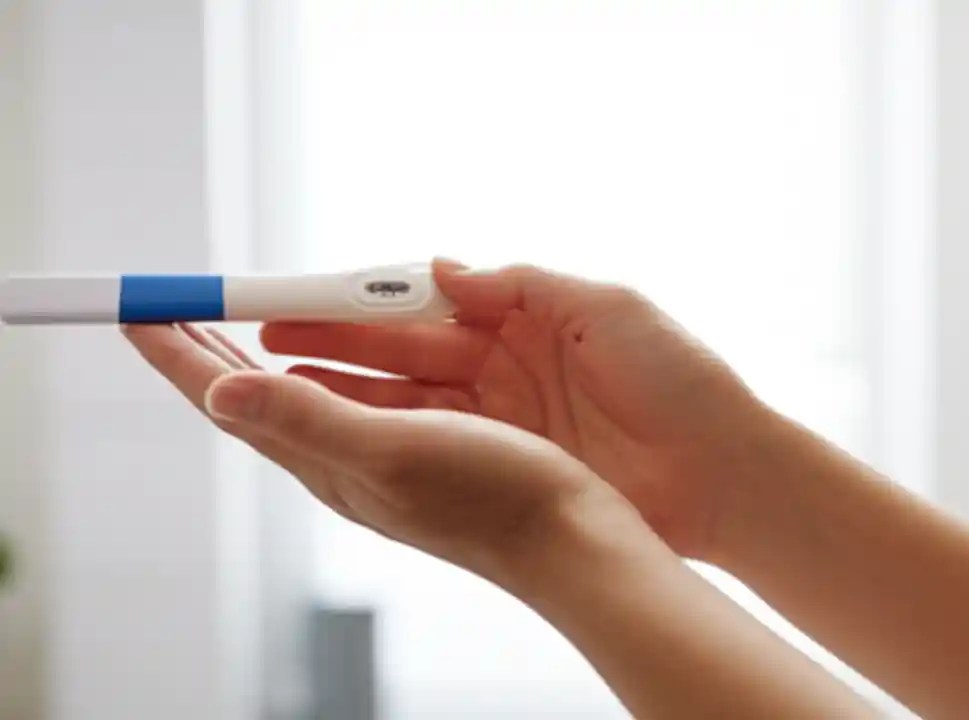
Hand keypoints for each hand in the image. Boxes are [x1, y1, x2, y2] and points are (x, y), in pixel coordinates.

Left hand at [123, 323, 641, 585]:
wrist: (570, 540)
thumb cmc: (492, 499)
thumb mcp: (394, 452)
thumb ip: (309, 422)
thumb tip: (218, 393)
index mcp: (327, 460)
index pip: (229, 399)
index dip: (178, 354)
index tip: (136, 311)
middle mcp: (343, 461)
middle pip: (254, 399)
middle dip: (206, 351)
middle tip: (169, 308)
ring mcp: (380, 458)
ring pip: (299, 397)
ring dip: (258, 357)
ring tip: (231, 324)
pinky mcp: (421, 449)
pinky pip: (349, 398)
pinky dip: (322, 367)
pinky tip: (329, 365)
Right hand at [259, 260, 775, 557]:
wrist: (725, 471)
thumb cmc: (678, 377)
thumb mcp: (604, 305)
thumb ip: (520, 283)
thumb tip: (441, 266)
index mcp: (530, 316)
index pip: (428, 302)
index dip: (364, 299)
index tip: (303, 294)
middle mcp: (508, 364)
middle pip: (403, 349)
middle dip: (333, 341)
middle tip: (261, 333)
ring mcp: (508, 416)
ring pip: (407, 395)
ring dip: (343, 386)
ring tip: (272, 378)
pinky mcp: (514, 459)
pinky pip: (435, 438)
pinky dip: (384, 429)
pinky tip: (335, 424)